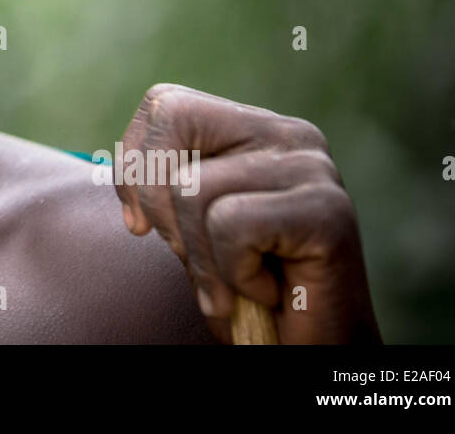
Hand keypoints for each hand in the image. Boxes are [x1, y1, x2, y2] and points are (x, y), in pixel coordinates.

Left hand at [113, 84, 381, 342]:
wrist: (309, 351)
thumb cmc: (242, 288)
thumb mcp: (189, 224)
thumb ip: (164, 180)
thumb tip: (129, 167)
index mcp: (256, 128)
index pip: (165, 104)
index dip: (134, 165)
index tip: (139, 223)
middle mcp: (291, 136)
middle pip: (172, 135)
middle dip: (161, 208)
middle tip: (199, 258)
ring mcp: (312, 169)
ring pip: (193, 188)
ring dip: (201, 257)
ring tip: (237, 281)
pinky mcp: (325, 211)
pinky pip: (230, 224)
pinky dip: (234, 273)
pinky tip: (267, 290)